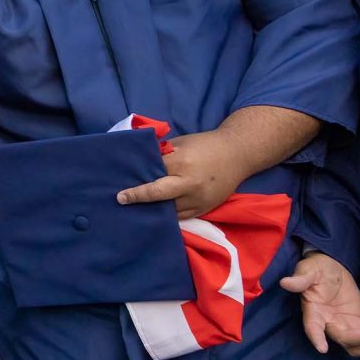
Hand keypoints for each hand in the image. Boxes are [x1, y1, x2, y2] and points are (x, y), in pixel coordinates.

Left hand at [115, 129, 246, 218]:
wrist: (238, 154)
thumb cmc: (205, 144)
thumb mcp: (181, 143)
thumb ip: (162, 155)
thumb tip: (140, 164)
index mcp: (182, 163)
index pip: (153, 174)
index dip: (137, 182)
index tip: (120, 191)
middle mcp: (190, 184)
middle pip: (158, 195)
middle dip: (138, 197)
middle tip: (122, 200)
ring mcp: (199, 198)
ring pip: (169, 209)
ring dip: (153, 209)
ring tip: (136, 209)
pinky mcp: (205, 208)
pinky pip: (182, 216)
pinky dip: (169, 215)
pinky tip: (156, 214)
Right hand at [281, 252, 359, 356]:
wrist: (331, 268)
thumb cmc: (316, 268)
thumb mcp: (308, 270)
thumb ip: (300, 279)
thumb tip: (285, 283)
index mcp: (313, 311)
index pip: (312, 327)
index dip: (316, 337)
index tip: (322, 348)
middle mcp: (327, 323)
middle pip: (342, 339)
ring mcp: (343, 325)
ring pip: (355, 346)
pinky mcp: (356, 324)